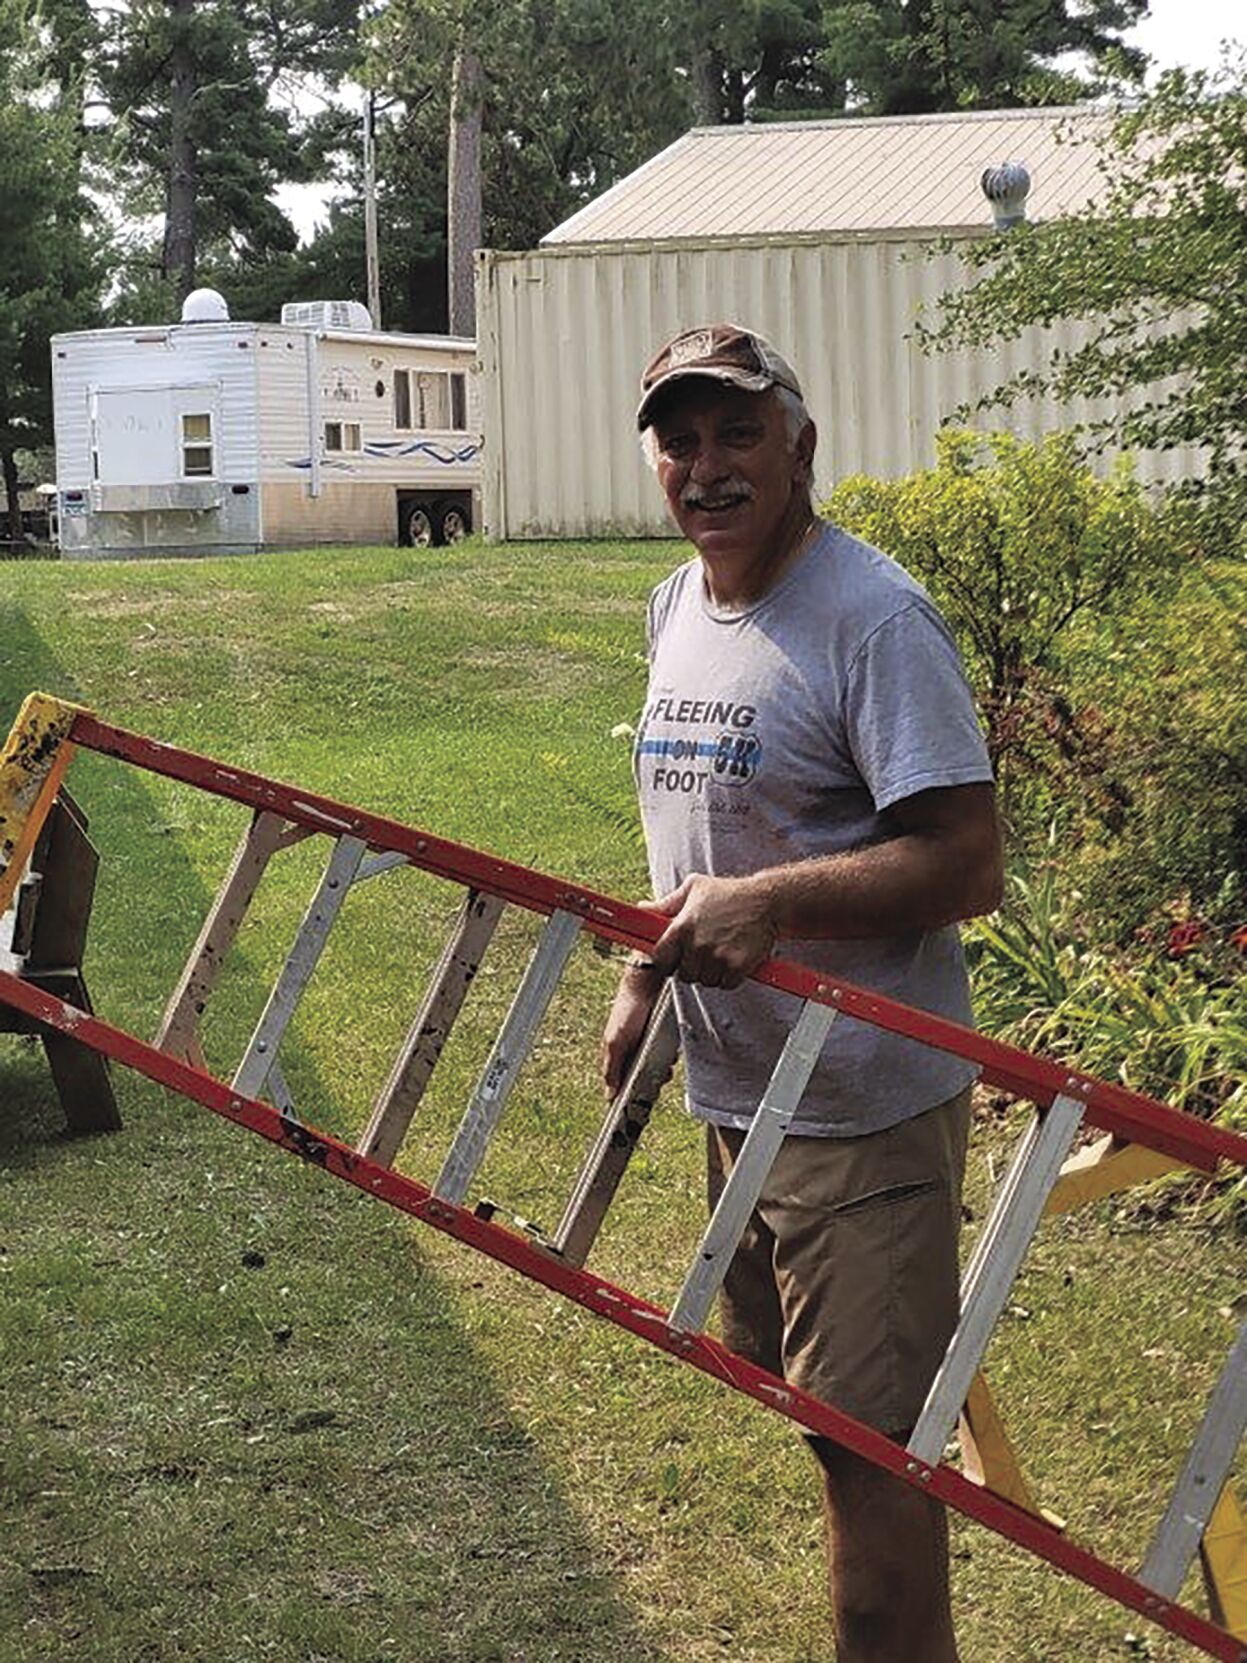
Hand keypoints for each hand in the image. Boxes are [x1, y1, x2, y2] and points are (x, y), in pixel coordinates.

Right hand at [600, 968, 660, 1097]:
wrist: (646, 987)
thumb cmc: (626, 1011)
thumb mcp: (615, 1042)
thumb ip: (612, 1069)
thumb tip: (610, 1095)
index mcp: (615, 1060)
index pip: (618, 1088)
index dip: (625, 1101)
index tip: (634, 1115)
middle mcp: (629, 1057)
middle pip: (640, 1083)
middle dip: (649, 1086)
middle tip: (657, 1083)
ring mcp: (644, 1050)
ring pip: (654, 1072)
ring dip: (662, 1072)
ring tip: (666, 1066)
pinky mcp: (658, 1044)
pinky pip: (665, 1059)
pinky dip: (668, 1059)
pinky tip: (671, 1054)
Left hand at [646, 873, 776, 988]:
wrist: (767, 901)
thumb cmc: (729, 893)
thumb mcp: (694, 889)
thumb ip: (666, 904)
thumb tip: (643, 907)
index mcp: (681, 927)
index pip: (660, 960)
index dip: (667, 961)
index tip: (675, 958)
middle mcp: (697, 945)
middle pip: (684, 975)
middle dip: (692, 967)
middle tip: (704, 953)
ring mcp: (717, 958)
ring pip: (705, 981)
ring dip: (711, 973)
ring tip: (721, 953)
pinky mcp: (737, 967)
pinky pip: (725, 984)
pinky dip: (729, 977)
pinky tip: (734, 959)